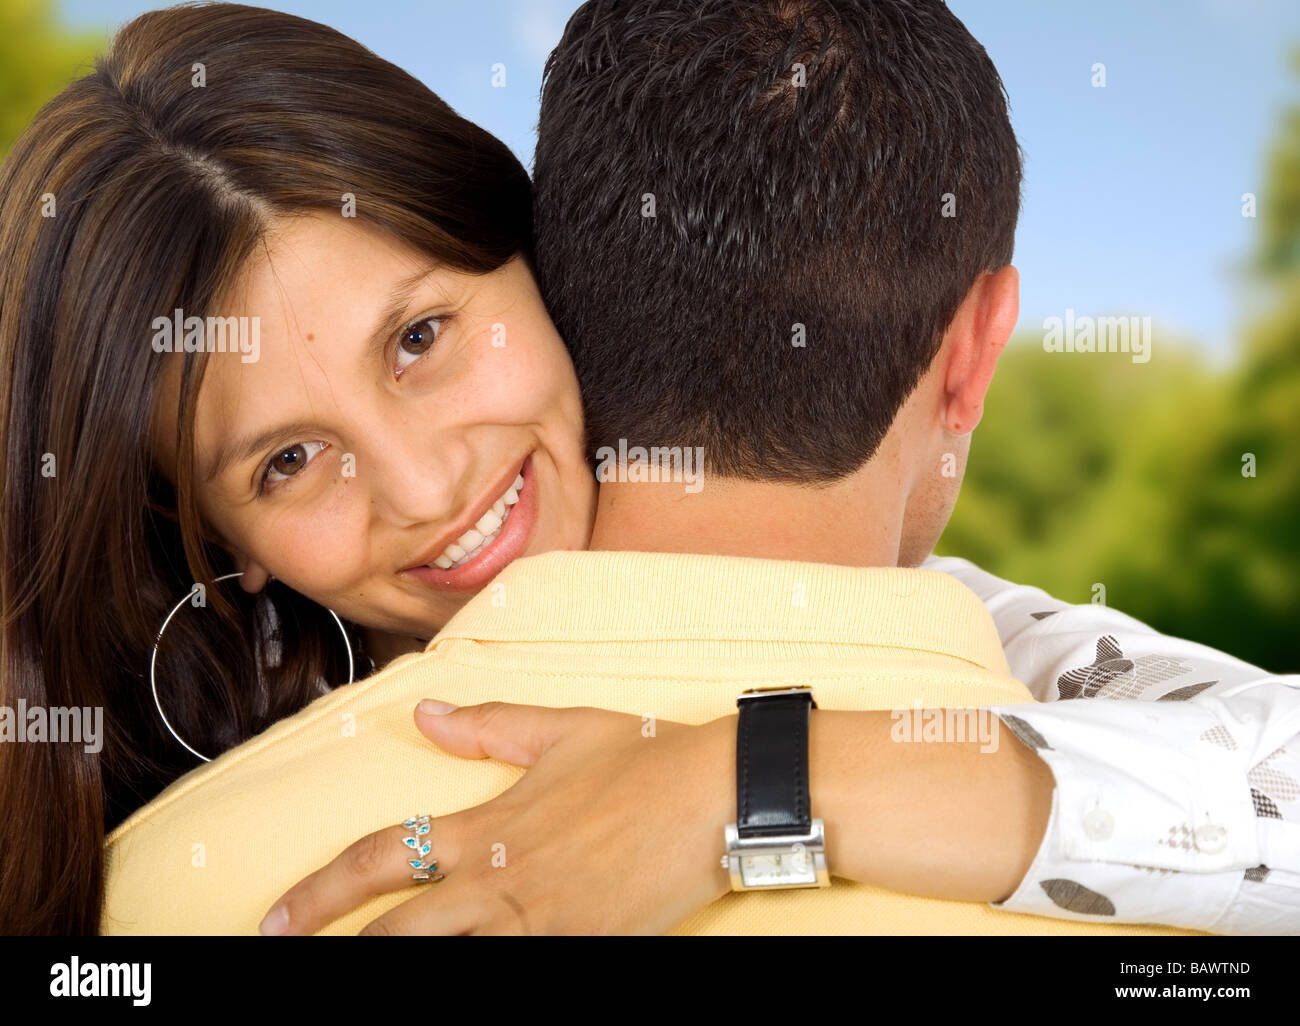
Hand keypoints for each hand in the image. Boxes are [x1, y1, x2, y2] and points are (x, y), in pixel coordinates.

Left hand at [260, 701, 735, 934]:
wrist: (717, 795)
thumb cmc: (645, 758)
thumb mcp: (562, 730)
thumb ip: (488, 725)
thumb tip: (427, 713)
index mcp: (489, 825)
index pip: (381, 857)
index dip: (319, 890)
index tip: (277, 916)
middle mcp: (500, 880)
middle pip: (395, 931)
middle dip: (336, 947)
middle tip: (287, 952)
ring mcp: (538, 922)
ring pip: (441, 960)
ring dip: (398, 966)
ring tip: (352, 977)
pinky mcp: (577, 947)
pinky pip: (511, 971)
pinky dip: (478, 976)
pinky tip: (461, 978)